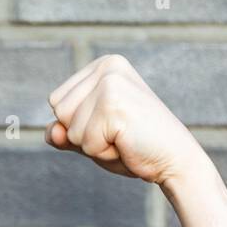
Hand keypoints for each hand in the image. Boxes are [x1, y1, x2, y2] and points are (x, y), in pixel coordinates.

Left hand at [45, 54, 206, 186]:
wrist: (175, 160)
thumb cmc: (133, 147)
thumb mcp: (91, 137)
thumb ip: (63, 132)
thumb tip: (50, 132)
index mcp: (103, 65)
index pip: (57, 101)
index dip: (77, 124)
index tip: (111, 125)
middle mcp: (107, 67)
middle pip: (59, 112)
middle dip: (83, 135)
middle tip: (119, 134)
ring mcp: (111, 83)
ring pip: (69, 129)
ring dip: (93, 145)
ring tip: (123, 138)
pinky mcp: (114, 105)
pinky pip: (85, 143)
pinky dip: (103, 153)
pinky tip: (128, 144)